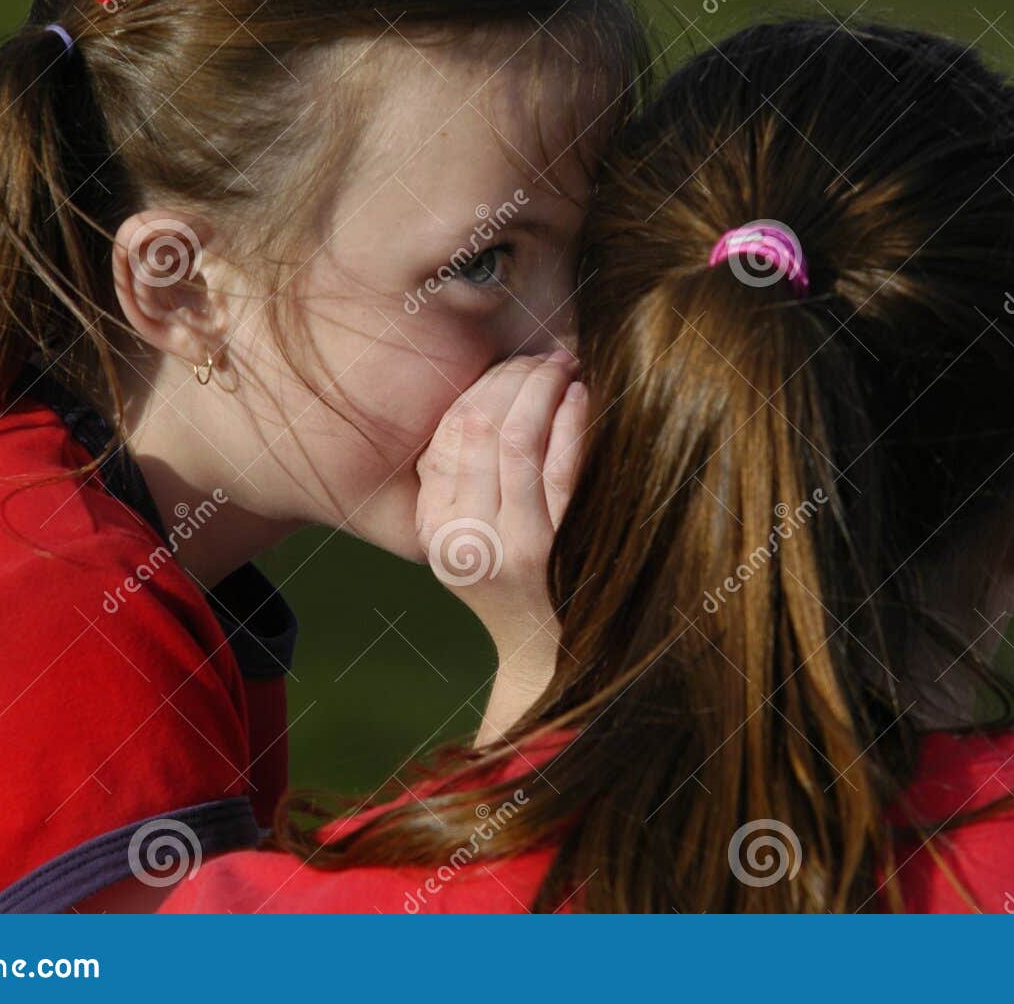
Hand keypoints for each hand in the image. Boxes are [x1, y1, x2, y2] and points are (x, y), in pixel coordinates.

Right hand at [415, 352, 586, 739]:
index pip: (446, 435)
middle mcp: (460, 535)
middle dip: (510, 380)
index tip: (508, 365)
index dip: (479, 389)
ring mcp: (504, 544)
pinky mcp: (549, 549)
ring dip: (539, 390)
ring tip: (561, 366)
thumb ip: (464, 479)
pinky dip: (569, 421)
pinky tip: (580, 397)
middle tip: (541, 357)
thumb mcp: (470, 537)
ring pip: (513, 439)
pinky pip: (558, 467)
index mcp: (434, 528)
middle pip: (475, 428)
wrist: (550, 655)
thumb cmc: (517, 585)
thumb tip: (485, 396)